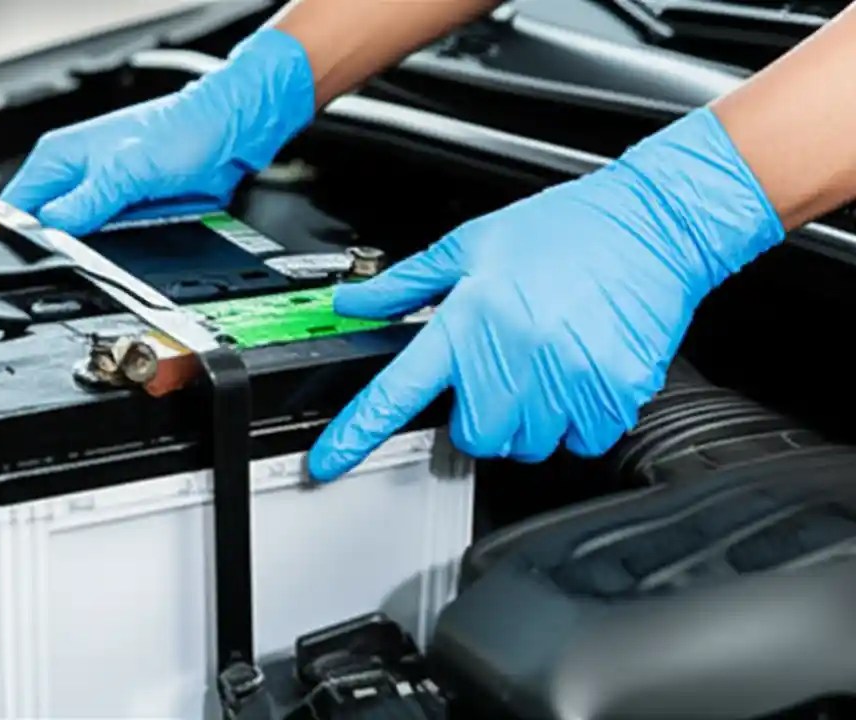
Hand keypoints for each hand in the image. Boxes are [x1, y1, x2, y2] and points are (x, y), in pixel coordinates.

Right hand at [0, 28, 314, 236]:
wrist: (227, 135)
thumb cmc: (181, 132)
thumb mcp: (127, 171)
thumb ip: (86, 203)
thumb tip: (51, 230)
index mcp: (59, 157)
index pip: (16, 205)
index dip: (15, 235)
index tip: (25, 261)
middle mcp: (74, 176)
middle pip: (43, 227)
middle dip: (51, 250)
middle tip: (67, 269)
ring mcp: (98, 196)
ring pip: (73, 239)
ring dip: (81, 255)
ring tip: (95, 264)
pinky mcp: (122, 212)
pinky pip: (103, 243)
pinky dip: (107, 255)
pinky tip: (115, 261)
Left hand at [307, 107, 785, 481]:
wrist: (651, 224)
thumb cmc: (563, 230)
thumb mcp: (470, 244)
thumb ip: (405, 284)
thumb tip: (352, 304)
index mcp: (469, 320)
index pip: (397, 390)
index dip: (357, 432)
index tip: (328, 464)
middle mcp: (513, 355)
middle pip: (474, 435)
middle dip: (481, 414)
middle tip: (502, 370)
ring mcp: (566, 379)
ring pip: (526, 444)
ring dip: (529, 420)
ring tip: (545, 365)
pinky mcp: (613, 394)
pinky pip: (581, 441)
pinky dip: (577, 421)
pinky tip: (579, 376)